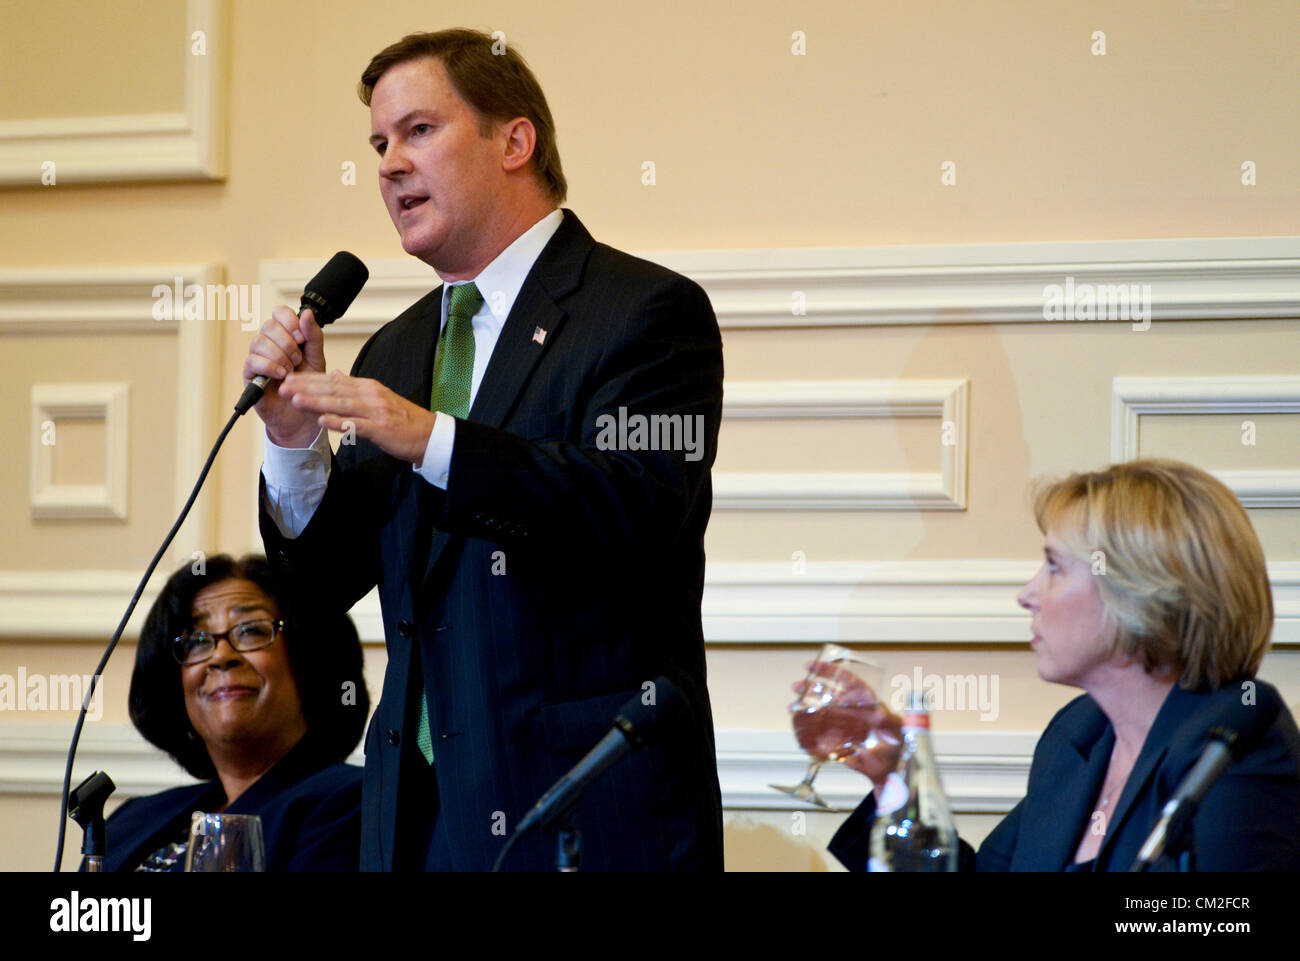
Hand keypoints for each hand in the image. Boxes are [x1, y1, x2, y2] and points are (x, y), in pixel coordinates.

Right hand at [242, 306, 325, 446]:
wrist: (302, 415)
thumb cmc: (308, 385)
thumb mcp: (317, 358)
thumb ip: (313, 336)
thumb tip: (307, 312)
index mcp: (285, 335)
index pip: (279, 312)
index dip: (290, 321)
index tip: (302, 337)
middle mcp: (269, 343)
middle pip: (268, 325)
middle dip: (287, 342)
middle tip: (298, 359)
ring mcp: (258, 357)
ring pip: (259, 342)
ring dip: (279, 355)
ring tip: (290, 371)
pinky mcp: (250, 374)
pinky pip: (252, 361)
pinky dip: (269, 366)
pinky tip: (281, 376)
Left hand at [278, 370, 438, 464]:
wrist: (430, 435)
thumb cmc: (404, 420)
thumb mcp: (379, 397)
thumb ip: (355, 386)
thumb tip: (334, 373)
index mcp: (368, 387)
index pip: (333, 380)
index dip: (309, 379)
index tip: (288, 378)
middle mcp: (370, 395)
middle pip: (333, 389)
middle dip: (306, 387)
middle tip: (283, 386)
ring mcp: (376, 411)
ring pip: (341, 404)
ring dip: (316, 401)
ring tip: (295, 400)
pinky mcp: (381, 428)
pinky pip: (356, 425)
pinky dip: (339, 422)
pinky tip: (322, 420)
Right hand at [791, 661, 903, 793]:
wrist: (891, 769)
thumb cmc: (898, 744)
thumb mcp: (896, 728)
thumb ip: (888, 721)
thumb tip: (881, 715)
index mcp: (864, 700)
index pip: (844, 679)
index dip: (827, 670)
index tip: (810, 665)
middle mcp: (850, 710)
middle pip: (827, 693)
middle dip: (810, 687)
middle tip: (796, 686)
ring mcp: (842, 725)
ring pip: (820, 712)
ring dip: (805, 708)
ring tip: (792, 707)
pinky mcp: (837, 742)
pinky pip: (819, 734)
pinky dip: (808, 731)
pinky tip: (799, 729)